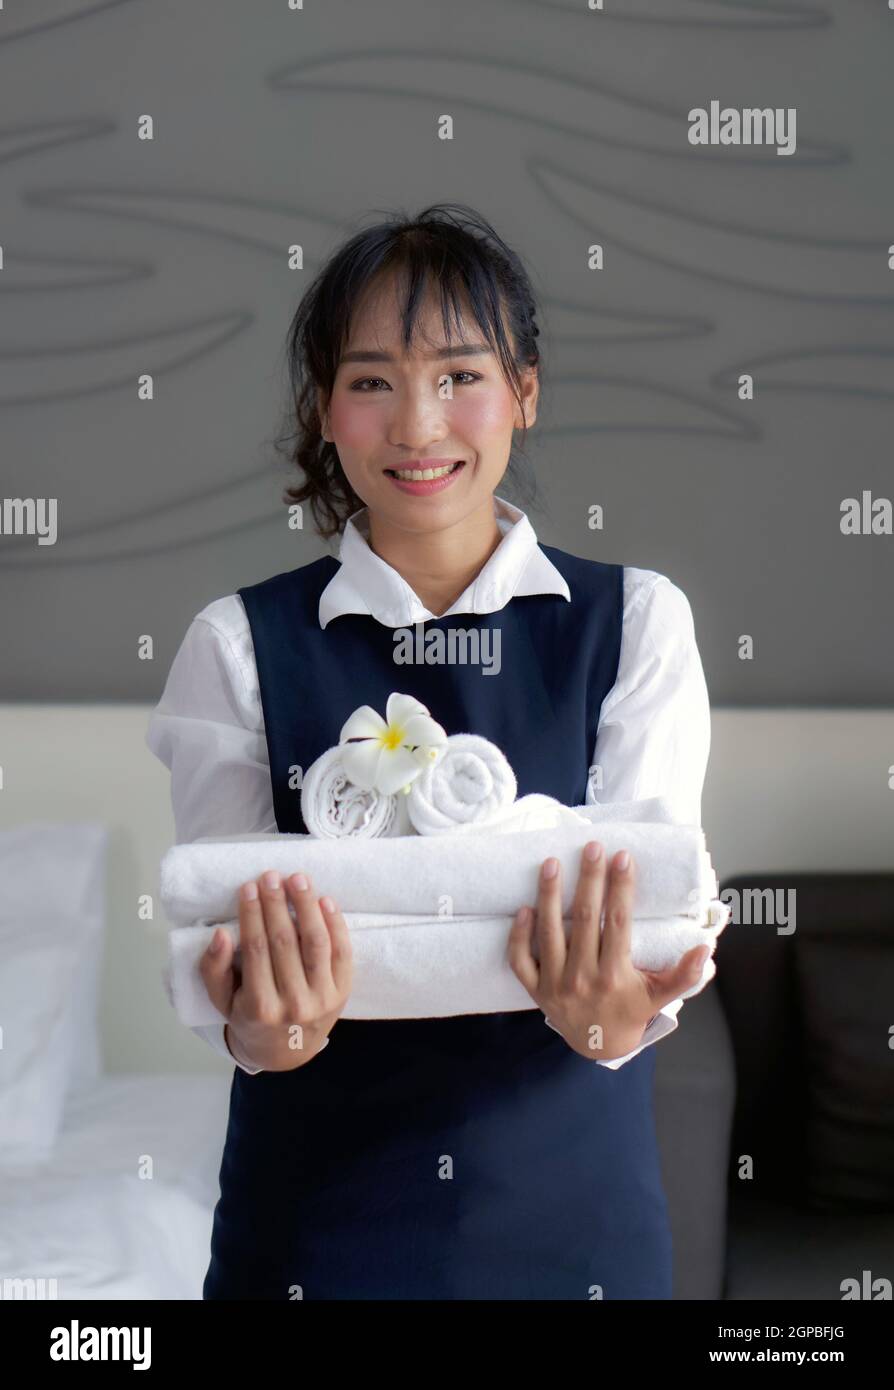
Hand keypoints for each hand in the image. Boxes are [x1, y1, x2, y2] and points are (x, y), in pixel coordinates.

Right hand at [199, 870, 352, 1071]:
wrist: (288, 1051)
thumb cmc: (249, 1018)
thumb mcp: (222, 1001)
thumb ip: (213, 970)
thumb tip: (220, 935)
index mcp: (260, 1008)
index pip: (256, 950)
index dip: (252, 915)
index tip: (249, 887)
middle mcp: (295, 1005)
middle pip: (285, 943)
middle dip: (277, 905)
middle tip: (271, 876)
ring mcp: (323, 998)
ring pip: (316, 943)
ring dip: (307, 906)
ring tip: (298, 879)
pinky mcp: (343, 990)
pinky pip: (341, 951)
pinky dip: (335, 923)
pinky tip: (324, 899)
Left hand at [508, 841, 710, 1061]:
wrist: (598, 1045)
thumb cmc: (631, 1011)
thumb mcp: (660, 997)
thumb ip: (684, 975)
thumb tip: (705, 948)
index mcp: (614, 977)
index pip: (618, 924)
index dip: (621, 889)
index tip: (623, 857)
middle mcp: (582, 979)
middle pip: (584, 921)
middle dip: (588, 880)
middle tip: (592, 847)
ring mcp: (554, 985)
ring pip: (549, 934)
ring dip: (549, 896)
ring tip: (551, 863)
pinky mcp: (534, 989)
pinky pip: (520, 960)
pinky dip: (519, 935)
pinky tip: (524, 907)